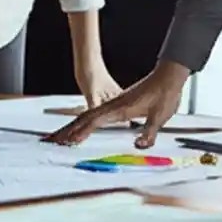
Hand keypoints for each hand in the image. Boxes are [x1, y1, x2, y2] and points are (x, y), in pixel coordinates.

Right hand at [43, 61, 188, 148]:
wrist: (168, 76)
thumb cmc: (164, 94)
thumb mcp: (160, 116)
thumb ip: (149, 132)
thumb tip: (139, 145)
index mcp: (121, 109)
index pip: (96, 121)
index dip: (82, 131)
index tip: (70, 141)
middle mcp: (114, 106)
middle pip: (85, 118)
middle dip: (68, 130)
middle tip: (53, 140)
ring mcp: (115, 104)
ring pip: (88, 115)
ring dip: (73, 126)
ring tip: (60, 136)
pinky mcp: (118, 104)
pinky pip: (96, 114)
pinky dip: (84, 122)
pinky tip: (82, 127)